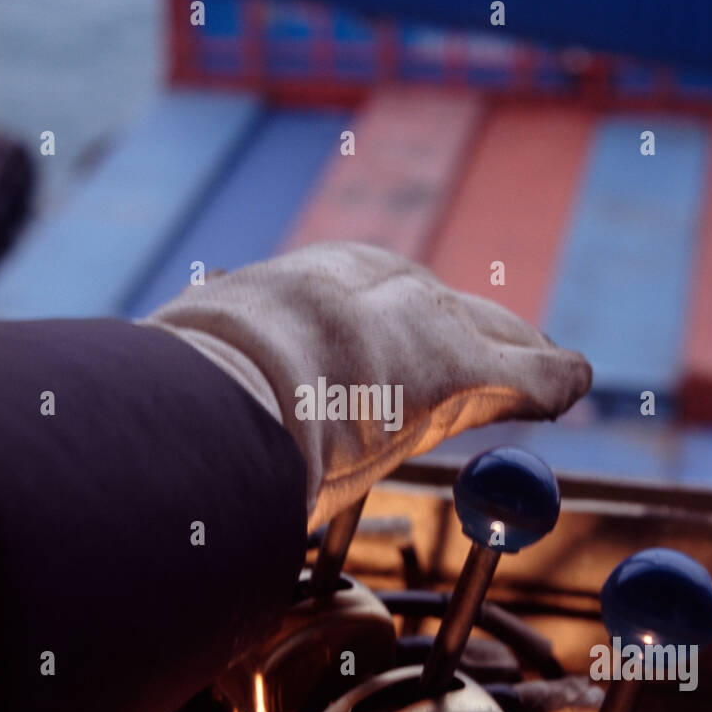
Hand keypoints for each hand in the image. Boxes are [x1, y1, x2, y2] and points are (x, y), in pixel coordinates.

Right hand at [145, 242, 591, 527]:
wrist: (219, 396)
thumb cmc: (186, 402)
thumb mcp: (189, 382)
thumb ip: (201, 387)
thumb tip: (140, 423)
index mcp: (294, 291)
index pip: (362, 298)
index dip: (395, 323)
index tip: (405, 344)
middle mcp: (360, 288)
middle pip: (435, 304)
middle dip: (470, 324)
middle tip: (506, 340)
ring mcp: (414, 321)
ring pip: (485, 331)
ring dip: (512, 351)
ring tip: (547, 358)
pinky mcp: (460, 364)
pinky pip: (525, 371)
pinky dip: (547, 379)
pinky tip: (571, 379)